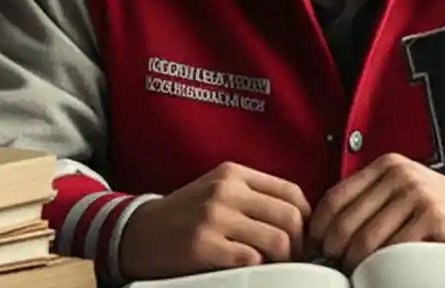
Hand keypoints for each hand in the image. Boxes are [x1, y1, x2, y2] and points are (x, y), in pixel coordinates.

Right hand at [118, 161, 311, 279]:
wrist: (137, 232)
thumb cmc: (184, 215)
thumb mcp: (218, 191)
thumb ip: (253, 197)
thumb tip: (300, 219)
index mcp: (234, 173)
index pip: (291, 191)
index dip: (307, 218)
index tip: (305, 235)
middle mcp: (226, 190)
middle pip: (290, 216)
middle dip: (300, 243)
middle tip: (294, 257)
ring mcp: (214, 217)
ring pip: (277, 240)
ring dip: (283, 260)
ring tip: (275, 266)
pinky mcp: (204, 246)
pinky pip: (251, 260)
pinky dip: (259, 269)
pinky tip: (251, 270)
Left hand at [308, 153, 444, 271]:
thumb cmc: (443, 211)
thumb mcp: (405, 192)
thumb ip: (371, 202)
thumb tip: (326, 234)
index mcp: (386, 165)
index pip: (334, 198)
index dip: (319, 230)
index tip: (317, 250)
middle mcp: (398, 174)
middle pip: (345, 222)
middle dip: (334, 252)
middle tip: (337, 268)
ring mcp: (416, 194)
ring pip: (365, 240)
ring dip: (356, 265)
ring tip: (359, 273)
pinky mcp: (433, 217)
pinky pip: (392, 250)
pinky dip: (382, 267)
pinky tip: (383, 272)